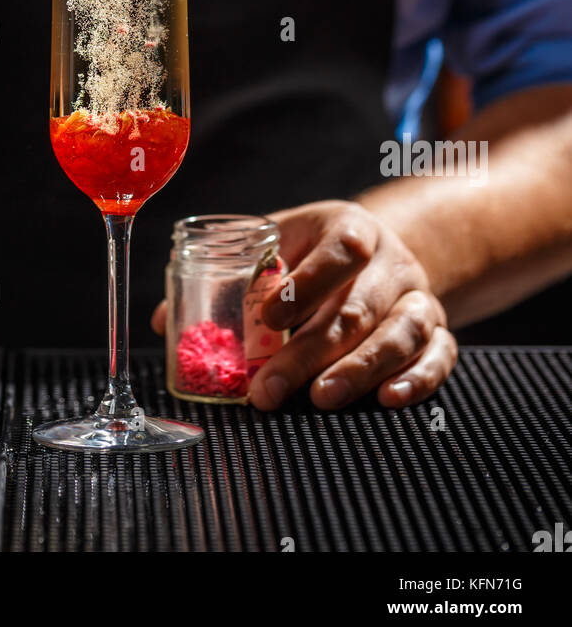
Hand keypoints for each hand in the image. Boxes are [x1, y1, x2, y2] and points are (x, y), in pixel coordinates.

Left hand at [248, 200, 456, 411]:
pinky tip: (388, 398)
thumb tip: (186, 320)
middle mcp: (392, 261)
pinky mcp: (437, 332)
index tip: (269, 317)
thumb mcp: (278, 243)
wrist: (373, 255)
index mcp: (351, 227)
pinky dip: (418, 379)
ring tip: (323, 397)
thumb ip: (241, 274)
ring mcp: (419, 296)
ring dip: (361, 369)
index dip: (308, 283)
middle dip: (311, 352)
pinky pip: (440, 356)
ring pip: (403, 333)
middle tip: (272, 387)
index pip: (342, 248)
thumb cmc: (310, 254)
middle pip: (359, 307)